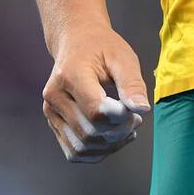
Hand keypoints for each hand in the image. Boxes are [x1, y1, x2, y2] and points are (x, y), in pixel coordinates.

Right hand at [42, 23, 150, 162]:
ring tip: (127, 128)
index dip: (121, 118)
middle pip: (89, 132)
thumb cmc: (102, 48)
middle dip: (119, 132)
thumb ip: (132, 84)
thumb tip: (142, 109)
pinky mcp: (54, 123)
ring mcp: (51, 112)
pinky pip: (74, 151)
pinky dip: (98, 151)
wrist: (76, 42)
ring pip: (81, 147)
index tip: (136, 111)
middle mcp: (54, 96)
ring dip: (109, 146)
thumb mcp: (123, 57)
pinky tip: (115, 137)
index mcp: (70, 75)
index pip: (96, 111)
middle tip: (136, 119)